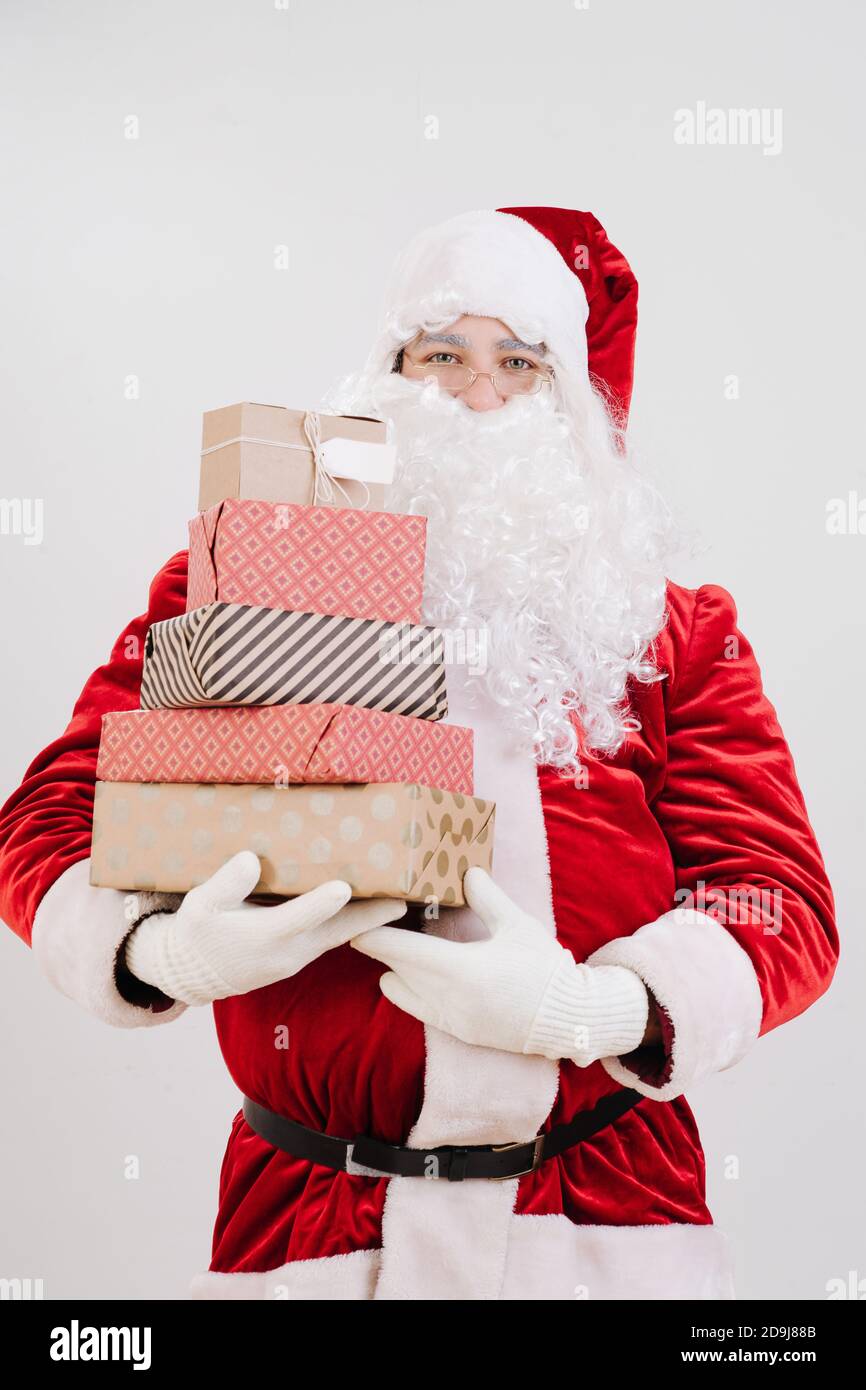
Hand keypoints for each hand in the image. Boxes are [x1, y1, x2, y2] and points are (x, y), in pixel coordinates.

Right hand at [124, 850, 407, 1005]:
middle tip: (403, 898)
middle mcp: (287, 951)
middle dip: (370, 916)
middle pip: (336, 931)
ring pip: (340, 935)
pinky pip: (333, 938)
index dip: (319, 904)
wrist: (192, 974)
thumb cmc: (197, 934)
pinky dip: (355, 923)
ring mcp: (298, 957)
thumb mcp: (199, 907)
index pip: (296, 918)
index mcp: (262, 936)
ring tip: (399, 895)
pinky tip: (372, 904)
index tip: (342, 888)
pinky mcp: (300, 956)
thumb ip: (225, 885)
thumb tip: (250, 860)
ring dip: (369, 918)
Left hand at [351, 866, 648, 1063]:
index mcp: (459, 969)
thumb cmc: (545, 968)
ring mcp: (452, 1020)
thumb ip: (487, 897)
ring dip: (393, 969)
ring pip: (403, 992)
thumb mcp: (517, 925)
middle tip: (363, 924)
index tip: (353, 921)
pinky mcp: (459, 1032)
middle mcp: (448, 999)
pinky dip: (407, 991)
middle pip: (395, 970)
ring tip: (386, 945)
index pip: (399, 951)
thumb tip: (468, 870)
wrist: (568, 1019)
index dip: (372, 936)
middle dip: (379, 948)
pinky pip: (419, 1010)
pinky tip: (403, 976)